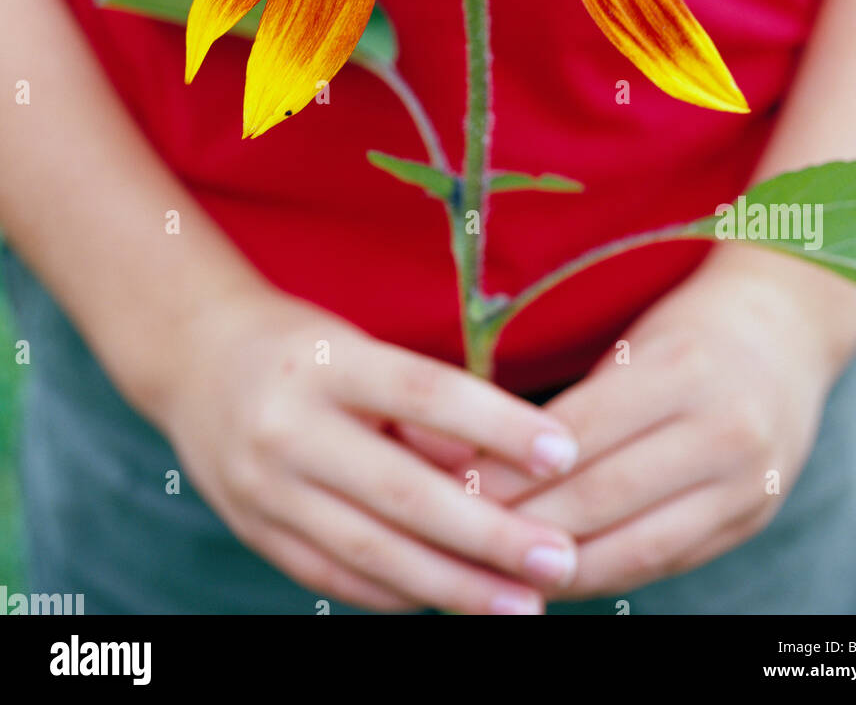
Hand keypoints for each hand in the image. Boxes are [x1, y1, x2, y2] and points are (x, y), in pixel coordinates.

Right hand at [154, 283, 580, 613]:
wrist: (193, 362)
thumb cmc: (307, 350)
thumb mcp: (363, 350)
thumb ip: (424, 412)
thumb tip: (499, 476)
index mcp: (328, 363)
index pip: (424, 393)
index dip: (497, 425)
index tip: (564, 452)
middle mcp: (290, 428)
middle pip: (401, 492)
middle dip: (487, 536)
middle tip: (559, 560)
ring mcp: (265, 489)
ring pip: (371, 552)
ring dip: (455, 586)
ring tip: (525, 604)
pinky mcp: (256, 533)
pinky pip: (338, 578)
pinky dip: (401, 595)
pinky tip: (455, 601)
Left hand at [465, 249, 855, 599]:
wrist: (787, 333)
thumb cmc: (685, 329)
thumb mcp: (632, 343)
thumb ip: (570, 404)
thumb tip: (468, 452)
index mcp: (682, 367)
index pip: (576, 436)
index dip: (506, 471)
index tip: (446, 489)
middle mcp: (724, 428)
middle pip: (601, 498)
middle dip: (520, 526)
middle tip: (454, 538)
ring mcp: (748, 483)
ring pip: (634, 547)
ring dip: (556, 568)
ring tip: (495, 570)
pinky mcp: (752, 520)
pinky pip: (665, 561)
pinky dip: (603, 573)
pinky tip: (553, 576)